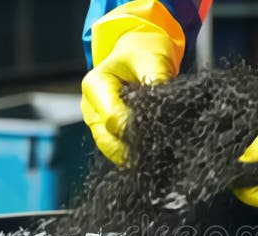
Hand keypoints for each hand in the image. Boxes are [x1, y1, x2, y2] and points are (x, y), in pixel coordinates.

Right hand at [80, 1, 184, 164]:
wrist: (137, 54)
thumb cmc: (143, 53)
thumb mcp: (153, 59)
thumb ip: (157, 82)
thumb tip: (167, 110)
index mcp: (95, 85)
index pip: (113, 119)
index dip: (135, 131)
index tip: (158, 135)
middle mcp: (91, 107)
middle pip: (108, 141)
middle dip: (133, 151)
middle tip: (160, 156)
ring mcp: (96, 122)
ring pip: (112, 150)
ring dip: (134, 156)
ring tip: (158, 160)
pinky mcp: (107, 132)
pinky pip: (118, 149)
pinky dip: (134, 155)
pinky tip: (153, 158)